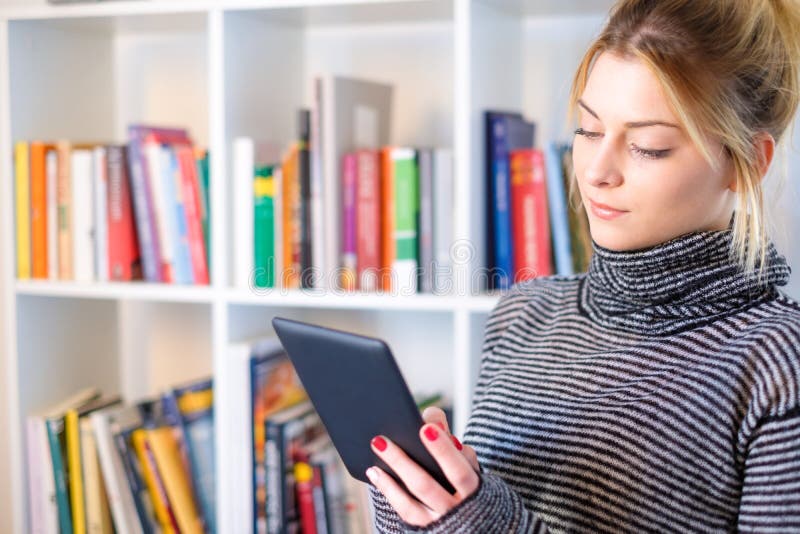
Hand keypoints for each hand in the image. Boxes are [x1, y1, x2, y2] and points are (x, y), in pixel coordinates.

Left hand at [366, 406, 481, 527]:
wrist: (476, 522)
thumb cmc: (468, 484)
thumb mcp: (471, 466)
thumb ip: (453, 444)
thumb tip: (432, 423)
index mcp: (476, 491)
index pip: (459, 471)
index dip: (443, 451)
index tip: (426, 428)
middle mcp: (457, 510)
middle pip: (426, 486)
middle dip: (402, 461)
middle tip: (382, 439)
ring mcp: (440, 521)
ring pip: (411, 499)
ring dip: (392, 470)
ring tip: (377, 447)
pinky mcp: (426, 528)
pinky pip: (404, 510)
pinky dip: (388, 489)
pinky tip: (375, 472)